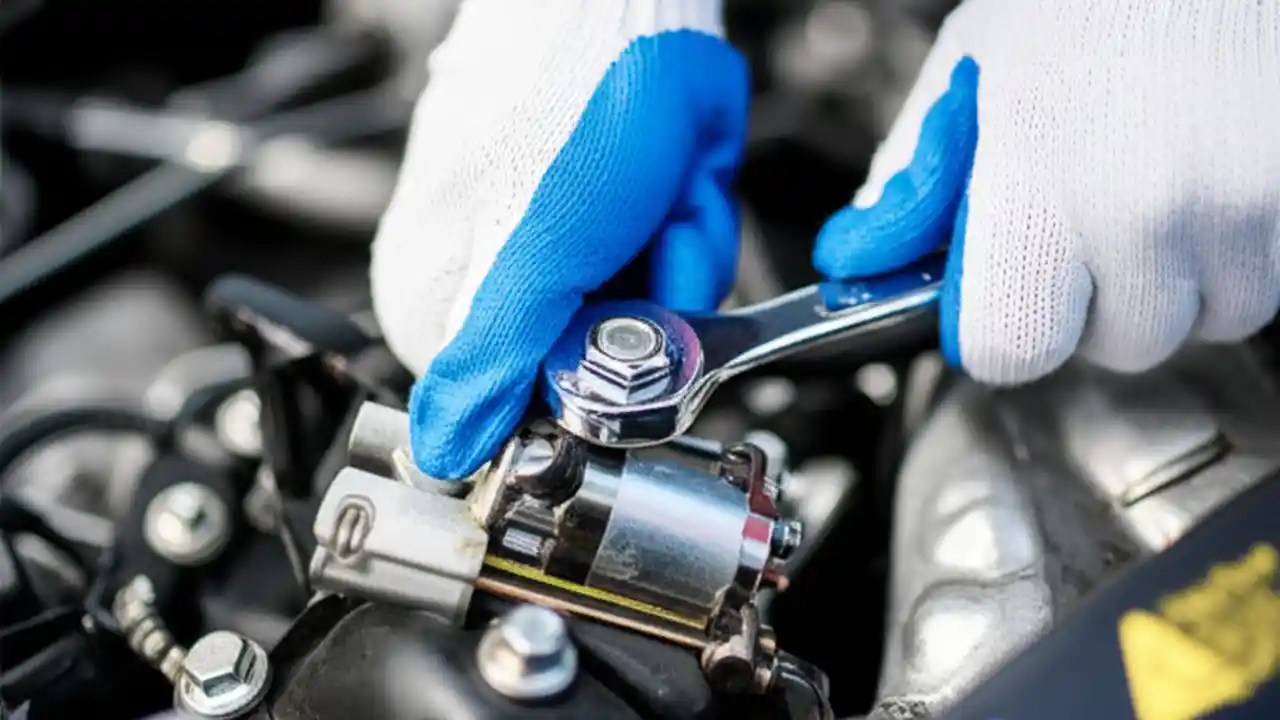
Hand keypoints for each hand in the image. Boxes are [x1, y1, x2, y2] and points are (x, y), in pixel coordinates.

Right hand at [370, 0, 745, 477]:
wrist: (636, 14)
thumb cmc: (564, 103)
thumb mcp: (526, 256)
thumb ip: (489, 366)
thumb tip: (441, 455)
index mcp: (444, 300)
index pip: (505, 411)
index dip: (565, 399)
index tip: (590, 359)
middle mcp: (504, 287)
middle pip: (588, 377)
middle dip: (636, 323)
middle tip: (630, 261)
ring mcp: (573, 262)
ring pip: (648, 334)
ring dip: (673, 272)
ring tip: (651, 206)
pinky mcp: (630, 236)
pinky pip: (681, 284)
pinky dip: (694, 238)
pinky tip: (674, 191)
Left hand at [814, 0, 1279, 382]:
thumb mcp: (964, 84)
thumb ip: (914, 191)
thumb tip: (865, 264)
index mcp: (1039, 181)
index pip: (1010, 349)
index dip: (1001, 332)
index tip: (1001, 304)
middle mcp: (1147, 207)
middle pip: (1120, 347)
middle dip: (1097, 306)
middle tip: (1086, 227)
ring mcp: (1243, 205)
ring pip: (1210, 321)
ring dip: (1176, 283)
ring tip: (1150, 194)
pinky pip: (1269, 280)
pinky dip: (1239, 252)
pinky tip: (1205, 183)